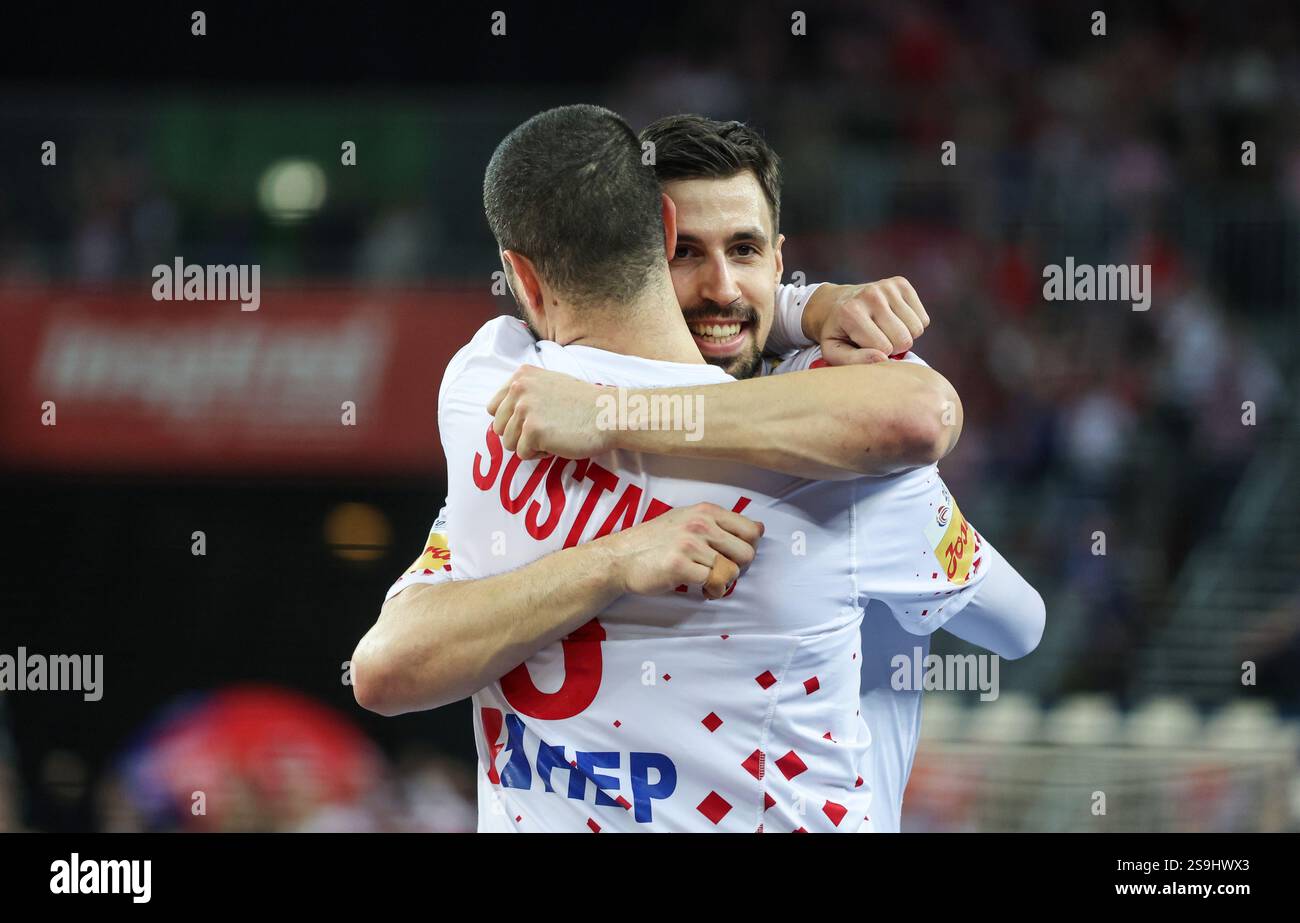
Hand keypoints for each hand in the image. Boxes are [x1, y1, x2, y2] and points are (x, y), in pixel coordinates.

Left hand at [487, 365, 611, 459]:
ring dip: (530, 445)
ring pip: (508, 443)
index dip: (510, 421)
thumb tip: (501, 415)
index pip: (493, 408)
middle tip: (546, 431)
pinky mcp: (533, 431)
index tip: (531, 422)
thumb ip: (525, 393)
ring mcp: (525, 409)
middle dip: (519, 435)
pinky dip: (540, 454)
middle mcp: (519, 389)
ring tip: (553, 435)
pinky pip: (523, 454)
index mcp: (521, 376)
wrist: (607, 413)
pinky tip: (558, 442)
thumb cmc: (583, 403)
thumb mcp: (550, 384)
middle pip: (499, 427)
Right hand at [601, 502, 763, 598]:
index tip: (733, 557)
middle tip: (721, 572)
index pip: (751, 530)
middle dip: (738, 568)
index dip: (748, 548)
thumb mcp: (688, 518)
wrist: (621, 557)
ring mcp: (689, 544)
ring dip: (723, 582)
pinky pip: (714, 583)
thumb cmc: (656, 540)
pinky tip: (702, 590)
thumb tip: (759, 528)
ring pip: (731, 571)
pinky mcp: (679, 566)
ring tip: (709, 582)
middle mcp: (700, 524)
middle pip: (747, 553)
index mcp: (706, 511)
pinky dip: (712, 591)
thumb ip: (720, 523)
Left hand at [807, 277, 929, 365]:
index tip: (866, 347)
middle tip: (877, 340)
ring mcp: (887, 286)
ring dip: (904, 336)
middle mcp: (870, 294)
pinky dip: (911, 325)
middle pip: (904, 339)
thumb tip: (882, 359)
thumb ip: (853, 361)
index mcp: (851, 312)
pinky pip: (923, 319)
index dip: (879, 355)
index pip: (884, 348)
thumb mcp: (834, 352)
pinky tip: (894, 321)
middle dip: (894, 347)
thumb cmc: (837, 333)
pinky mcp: (901, 283)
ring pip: (917, 329)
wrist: (835, 304)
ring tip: (885, 331)